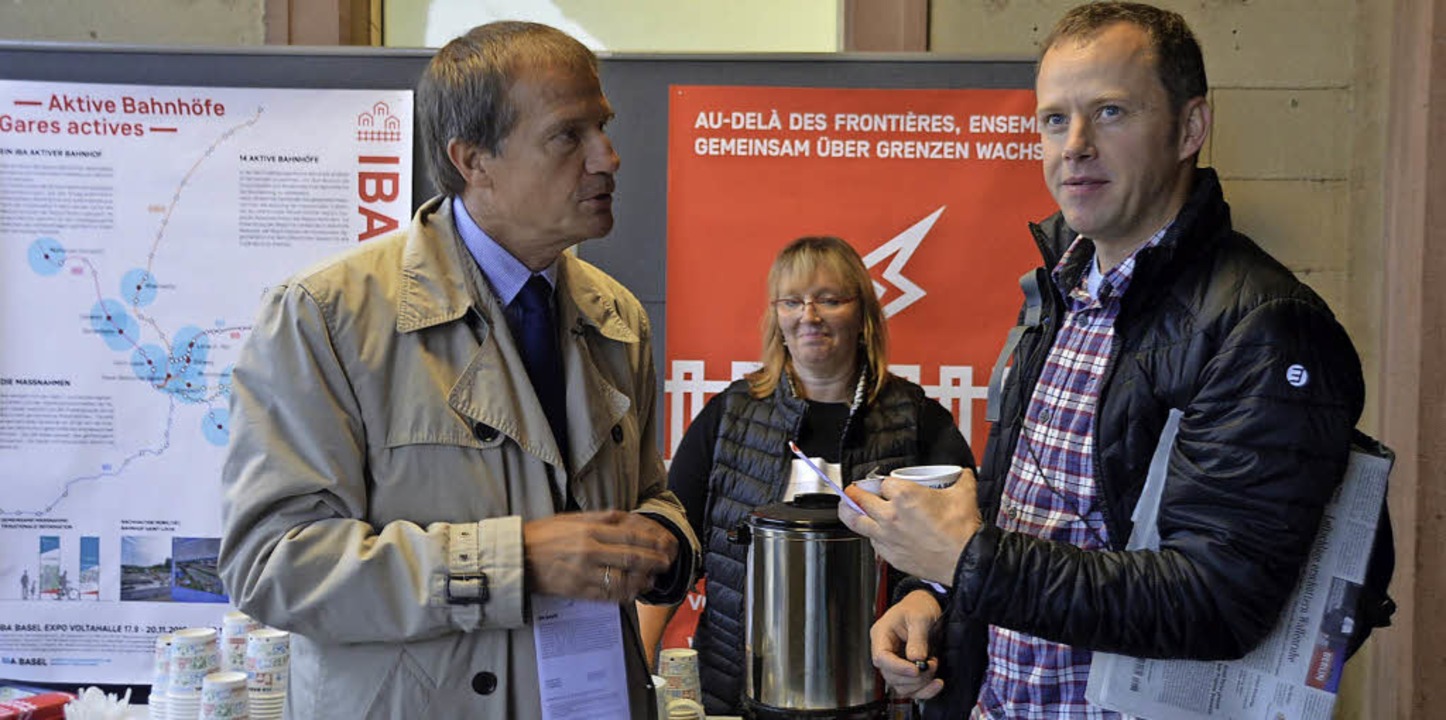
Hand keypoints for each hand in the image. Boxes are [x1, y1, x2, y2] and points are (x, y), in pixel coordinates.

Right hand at [524, 511, 677, 601]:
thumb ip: (602, 519)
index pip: (630, 535)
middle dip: (654, 562)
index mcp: (590, 530)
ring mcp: (584, 573)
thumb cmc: (544, 534)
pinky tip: (633, 592)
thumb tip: (628, 518)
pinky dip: (624, 594)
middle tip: (667, 563)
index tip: (665, 545)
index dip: (652, 542)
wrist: (517, 555)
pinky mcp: (577, 590)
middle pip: (631, 558)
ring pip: (622, 580)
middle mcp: (590, 551)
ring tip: (652, 580)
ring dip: (642, 581)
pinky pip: (607, 595)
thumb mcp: (573, 518)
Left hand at [839, 469, 982, 584]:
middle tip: (853, 490)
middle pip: (859, 499)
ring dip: (848, 512)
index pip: (882, 482)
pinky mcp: (890, 554)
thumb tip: (964, 474)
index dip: (885, 483)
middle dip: (855, 492)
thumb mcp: (963, 494)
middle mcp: (890, 515)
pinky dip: (871, 535)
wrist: (965, 560)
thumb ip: (961, 478)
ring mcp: (887, 536)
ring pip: (855, 521)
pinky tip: (874, 532)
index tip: (887, 485)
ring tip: (846, 507)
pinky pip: (872, 542)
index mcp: (904, 496)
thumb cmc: (961, 531)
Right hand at [872, 590, 944, 699]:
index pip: (882, 658)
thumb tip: (916, 659)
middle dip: (913, 677)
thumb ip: (917, 638)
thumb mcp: (919, 617)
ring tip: (934, 667)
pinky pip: (911, 689)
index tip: (916, 669)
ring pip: (901, 686)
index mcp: (881, 635)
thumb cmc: (918, 606)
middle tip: (931, 664)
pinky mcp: (907, 670)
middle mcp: (886, 651)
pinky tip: (936, 684)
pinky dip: (924, 691)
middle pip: (891, 676)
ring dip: (920, 684)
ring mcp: (896, 662)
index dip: (898, 668)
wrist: (926, 605)